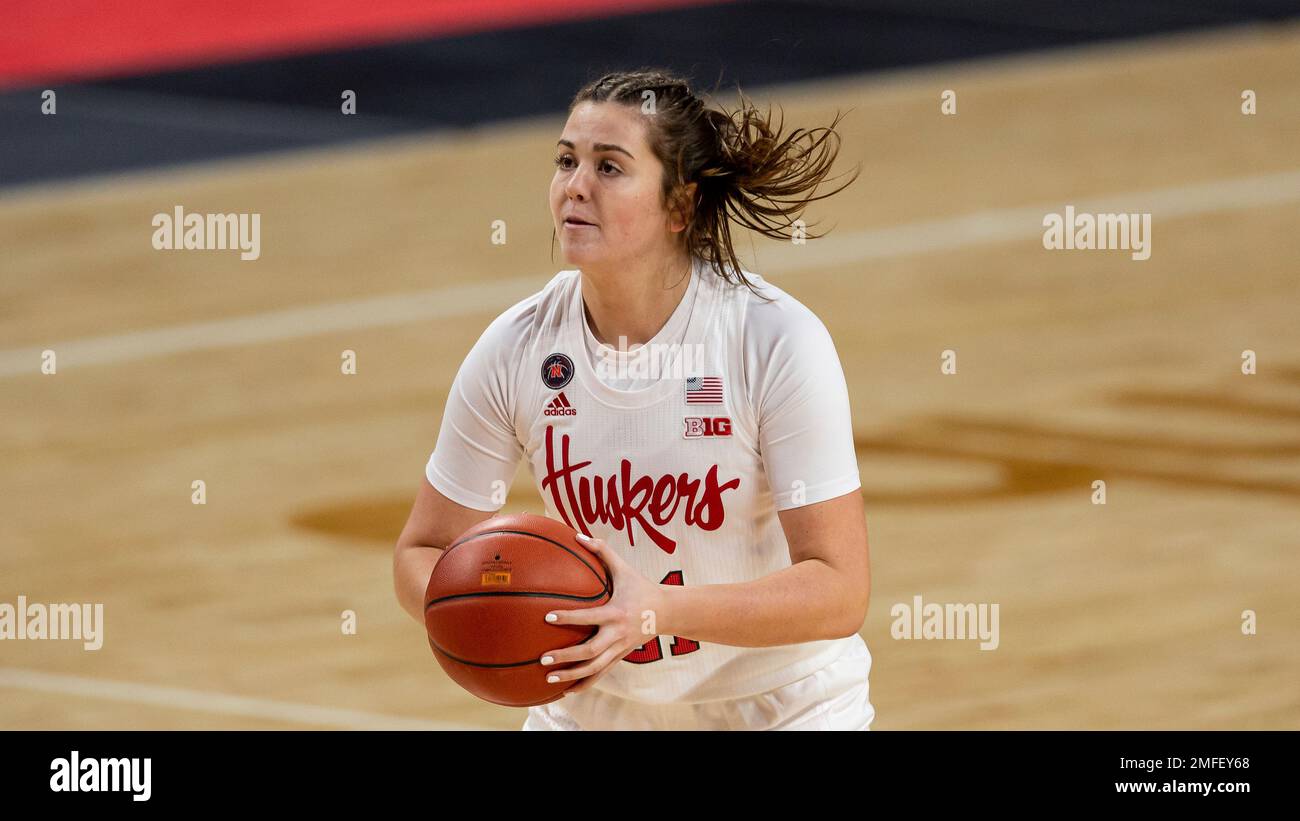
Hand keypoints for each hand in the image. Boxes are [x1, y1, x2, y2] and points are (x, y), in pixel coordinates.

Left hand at [540, 532, 666, 694]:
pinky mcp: (620, 657)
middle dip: (566, 656)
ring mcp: (619, 649)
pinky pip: (600, 673)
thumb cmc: (640, 586)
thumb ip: (602, 551)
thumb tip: (577, 535)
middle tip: (543, 659)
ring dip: (571, 675)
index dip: (570, 618)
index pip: (590, 617)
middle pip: (590, 651)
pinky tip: (565, 690)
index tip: (549, 617)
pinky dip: (584, 683)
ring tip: (548, 678)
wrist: (667, 612)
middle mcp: (617, 634)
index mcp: (616, 613)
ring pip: (594, 668)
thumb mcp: (624, 568)